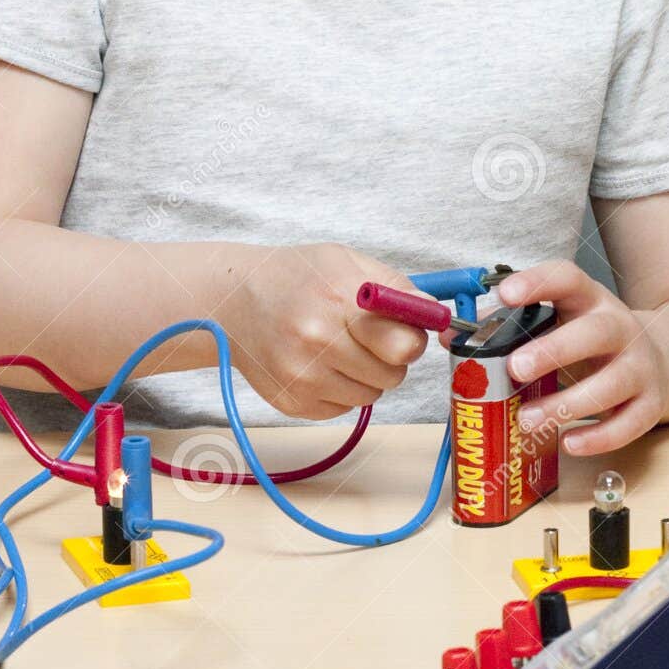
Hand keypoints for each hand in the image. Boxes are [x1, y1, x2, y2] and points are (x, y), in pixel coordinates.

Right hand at [226, 243, 434, 419]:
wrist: (233, 303)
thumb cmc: (299, 277)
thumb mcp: (348, 262)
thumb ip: (396, 286)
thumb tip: (435, 313)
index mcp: (338, 302)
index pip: (404, 345)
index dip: (413, 338)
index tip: (408, 329)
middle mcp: (318, 343)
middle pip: (393, 374)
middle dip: (392, 357)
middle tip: (371, 337)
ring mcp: (303, 378)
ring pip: (372, 394)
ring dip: (368, 374)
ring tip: (343, 347)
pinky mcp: (293, 403)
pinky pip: (346, 407)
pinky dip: (343, 389)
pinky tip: (322, 363)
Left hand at [496, 260, 668, 456]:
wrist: (660, 359)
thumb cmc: (590, 343)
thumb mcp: (557, 323)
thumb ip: (506, 327)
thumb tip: (449, 337)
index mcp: (589, 300)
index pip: (567, 279)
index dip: (537, 283)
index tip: (504, 294)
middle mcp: (619, 327)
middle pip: (594, 333)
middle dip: (554, 351)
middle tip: (515, 369)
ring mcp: (640, 365)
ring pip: (611, 384)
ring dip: (567, 404)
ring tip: (527, 420)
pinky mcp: (650, 402)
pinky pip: (629, 423)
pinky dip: (599, 437)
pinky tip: (569, 443)